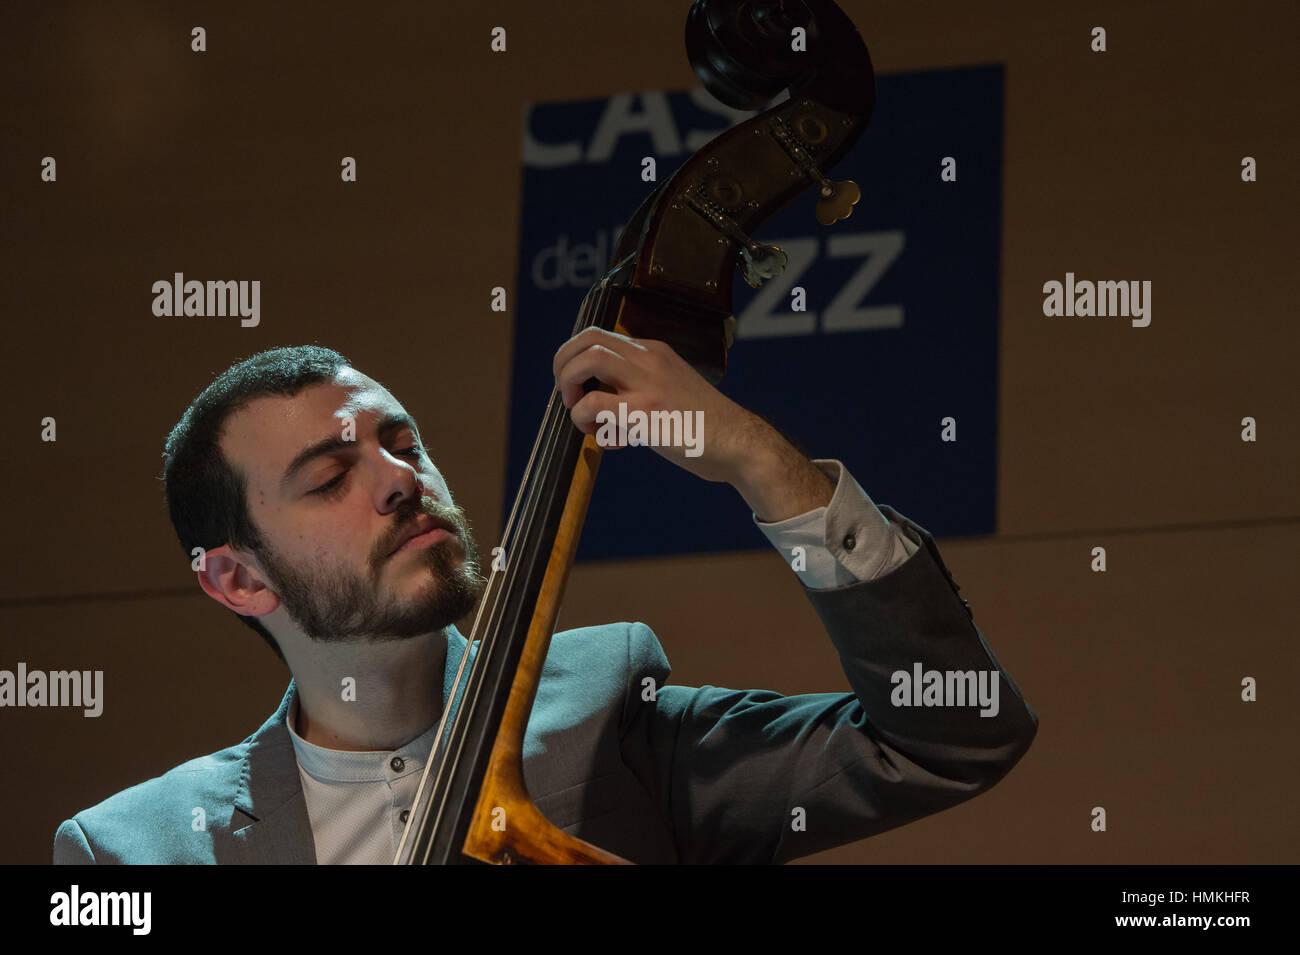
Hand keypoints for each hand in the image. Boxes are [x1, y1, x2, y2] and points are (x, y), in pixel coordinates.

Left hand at [552, 327, 833, 520]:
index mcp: (655, 352)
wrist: (740, 444)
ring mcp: (648, 384)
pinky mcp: (646, 412)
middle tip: (568, 397)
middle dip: (563, 366)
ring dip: (569, 386)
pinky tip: (608, 440)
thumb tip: (598, 398)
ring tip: (580, 413)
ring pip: (588, 361)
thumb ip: (639, 385)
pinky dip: (585, 420)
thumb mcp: (672, 388)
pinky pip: (594, 404)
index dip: (576, 357)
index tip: (576, 385)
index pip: (600, 336)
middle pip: (588, 340)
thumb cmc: (704, 426)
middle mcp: (650, 360)